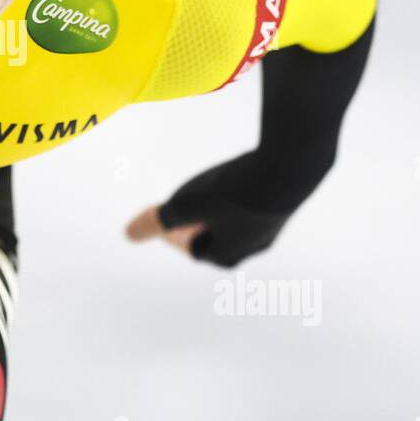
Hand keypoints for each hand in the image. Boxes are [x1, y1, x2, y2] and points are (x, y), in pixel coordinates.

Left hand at [124, 157, 292, 266]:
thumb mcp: (185, 205)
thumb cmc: (232, 192)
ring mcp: (275, 222)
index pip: (197, 251)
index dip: (177, 238)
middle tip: (186, 214)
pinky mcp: (287, 199)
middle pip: (221, 242)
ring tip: (212, 194)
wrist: (290, 167)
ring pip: (242, 223)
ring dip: (223, 212)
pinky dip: (242, 195)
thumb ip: (158, 220)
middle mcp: (255, 244)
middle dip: (201, 229)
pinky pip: (258, 202)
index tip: (166, 224)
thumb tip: (129, 235)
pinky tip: (240, 176)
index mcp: (229, 253)